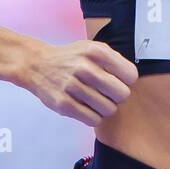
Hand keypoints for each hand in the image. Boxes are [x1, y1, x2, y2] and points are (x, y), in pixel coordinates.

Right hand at [19, 39, 137, 127]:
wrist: (38, 65)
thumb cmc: (72, 58)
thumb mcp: (93, 48)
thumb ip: (114, 60)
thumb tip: (131, 80)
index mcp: (97, 52)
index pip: (131, 75)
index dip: (126, 81)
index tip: (117, 81)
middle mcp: (85, 67)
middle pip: (122, 94)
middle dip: (117, 96)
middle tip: (108, 94)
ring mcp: (73, 86)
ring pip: (109, 109)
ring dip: (105, 108)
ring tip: (96, 101)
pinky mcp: (63, 104)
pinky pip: (93, 120)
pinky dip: (94, 117)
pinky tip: (87, 108)